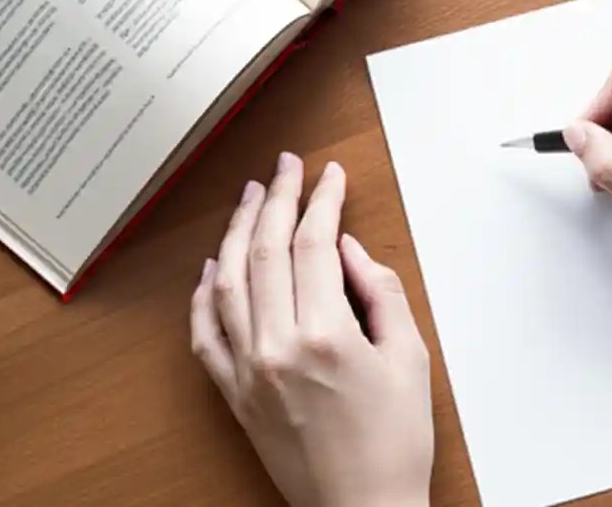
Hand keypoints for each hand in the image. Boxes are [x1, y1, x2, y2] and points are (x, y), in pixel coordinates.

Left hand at [190, 154, 432, 506]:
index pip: (314, 245)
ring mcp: (247, 371)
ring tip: (250, 198)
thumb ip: (379, 294)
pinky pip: (203, 334)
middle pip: (266, 251)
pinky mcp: (234, 394)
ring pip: (228, 282)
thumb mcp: (409, 358)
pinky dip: (202, 295)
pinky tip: (210, 267)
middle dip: (278, 199)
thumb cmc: (394, 444)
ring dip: (236, 232)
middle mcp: (276, 347)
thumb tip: (349, 250)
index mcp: (325, 336)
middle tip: (287, 168)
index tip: (330, 177)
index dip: (322, 201)